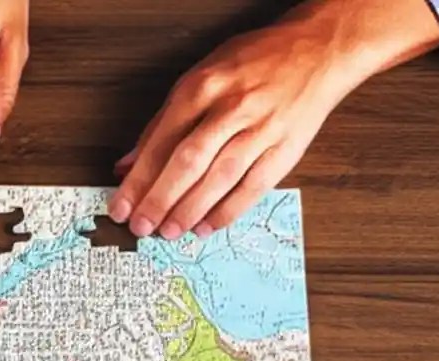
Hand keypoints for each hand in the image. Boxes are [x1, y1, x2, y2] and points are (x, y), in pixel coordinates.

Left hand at [108, 0, 438, 239]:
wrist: (318, 49)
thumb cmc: (253, 62)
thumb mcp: (199, 77)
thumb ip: (162, 123)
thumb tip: (128, 164)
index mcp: (203, 88)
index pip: (160, 142)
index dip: (138, 180)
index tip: (120, 206)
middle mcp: (232, 108)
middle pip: (189, 161)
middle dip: (160, 199)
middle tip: (140, 226)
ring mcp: (263, 128)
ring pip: (221, 177)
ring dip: (191, 209)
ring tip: (169, 232)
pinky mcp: (287, 147)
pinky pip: (255, 185)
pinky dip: (229, 209)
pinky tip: (207, 226)